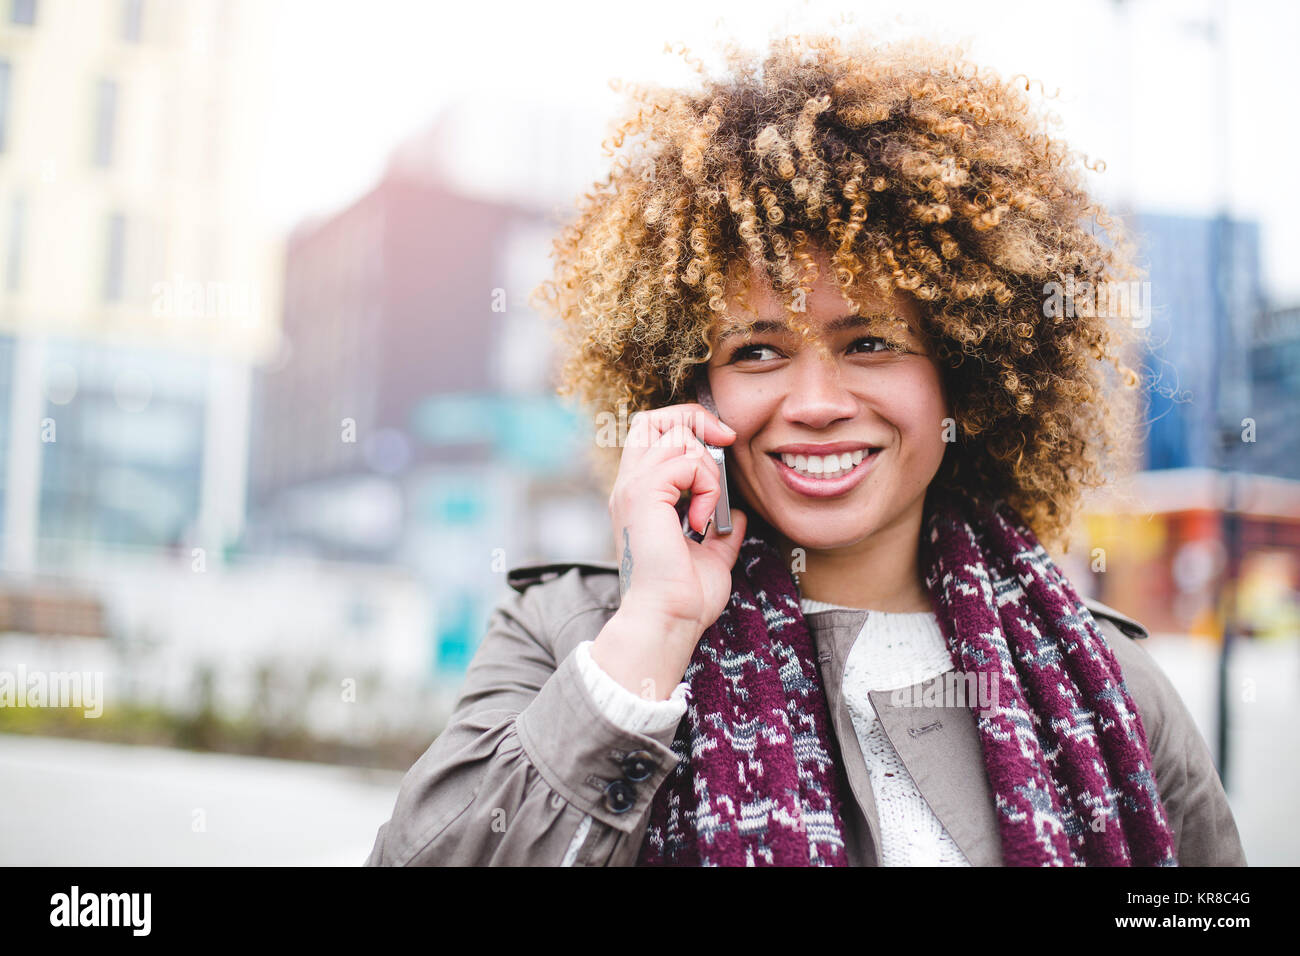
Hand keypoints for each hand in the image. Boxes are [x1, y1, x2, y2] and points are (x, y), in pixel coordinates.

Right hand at [607, 403, 748, 640]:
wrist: (669, 618)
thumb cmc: (685, 597)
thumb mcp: (711, 555)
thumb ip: (721, 531)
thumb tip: (738, 516)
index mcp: (639, 497)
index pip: (652, 433)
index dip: (689, 427)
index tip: (723, 447)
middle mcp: (629, 486)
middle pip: (653, 419)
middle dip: (694, 420)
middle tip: (724, 445)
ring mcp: (632, 489)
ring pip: (676, 438)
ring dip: (708, 469)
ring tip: (709, 510)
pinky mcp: (644, 495)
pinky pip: (685, 463)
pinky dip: (707, 486)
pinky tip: (703, 520)